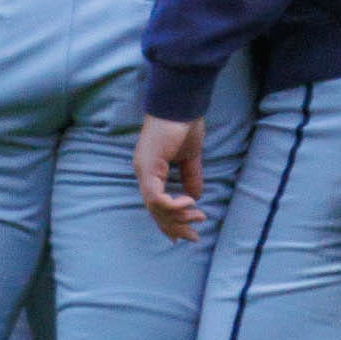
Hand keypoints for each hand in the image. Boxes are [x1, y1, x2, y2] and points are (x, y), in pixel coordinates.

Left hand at [136, 114, 205, 241]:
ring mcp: (143, 170)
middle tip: (193, 236)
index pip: (157, 203)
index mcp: (151, 170)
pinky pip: (156, 196)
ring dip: (177, 216)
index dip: (169, 220)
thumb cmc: (184, 123)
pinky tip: (189, 203)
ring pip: (155, 206)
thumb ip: (190, 176)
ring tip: (197, 217)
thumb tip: (195, 196)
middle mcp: (143, 172)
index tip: (184, 235)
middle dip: (174, 226)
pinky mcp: (148, 167)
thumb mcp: (190, 156)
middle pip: (154, 210)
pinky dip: (172, 204)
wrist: (180, 103)